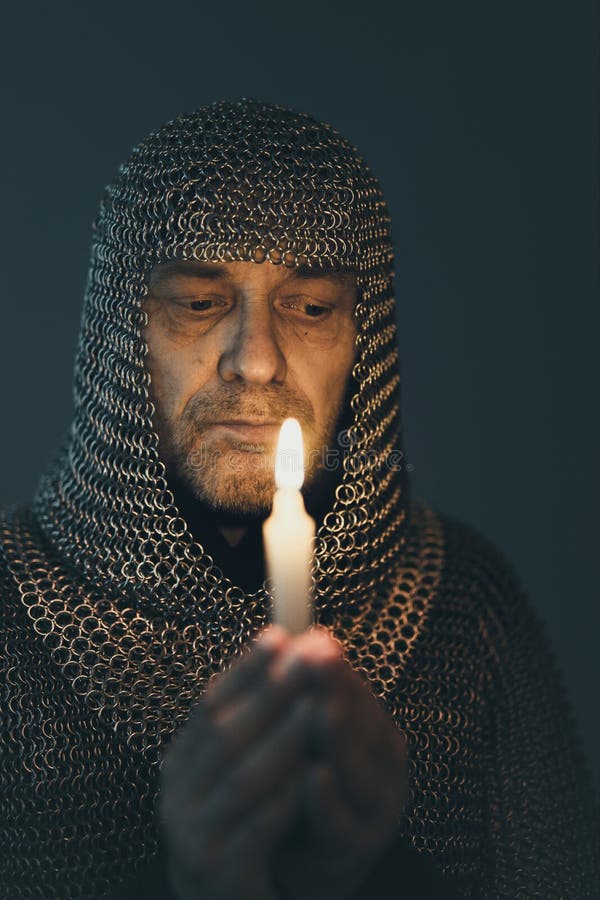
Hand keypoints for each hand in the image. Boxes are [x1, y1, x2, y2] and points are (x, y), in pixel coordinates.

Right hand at [159, 626, 313, 899]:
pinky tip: (312, 773)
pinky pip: (255, 832)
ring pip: (241, 780)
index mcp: (182, 762)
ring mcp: (194, 836)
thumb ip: (258, 716)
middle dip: (271, 692)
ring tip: (316, 703)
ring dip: (281, 737)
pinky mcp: (219, 873)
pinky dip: (283, 800)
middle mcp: (177, 795)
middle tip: (309, 656)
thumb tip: (289, 641)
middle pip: (224, 734)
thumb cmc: (239, 823)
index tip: (280, 634)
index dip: (245, 669)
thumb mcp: (241, 765)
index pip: (209, 704)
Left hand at [271, 627, 408, 899]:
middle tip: (320, 656)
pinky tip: (313, 776)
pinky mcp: (354, 852)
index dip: (336, 667)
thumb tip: (295, 634)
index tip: (314, 636)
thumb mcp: (308, 739)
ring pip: (358, 770)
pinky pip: (341, 823)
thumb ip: (308, 696)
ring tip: (319, 707)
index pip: (359, 695)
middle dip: (338, 688)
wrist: (304, 868)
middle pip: (363, 723)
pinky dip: (328, 799)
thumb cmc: (301, 792)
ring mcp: (373, 811)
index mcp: (373, 735)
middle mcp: (383, 768)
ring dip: (337, 735)